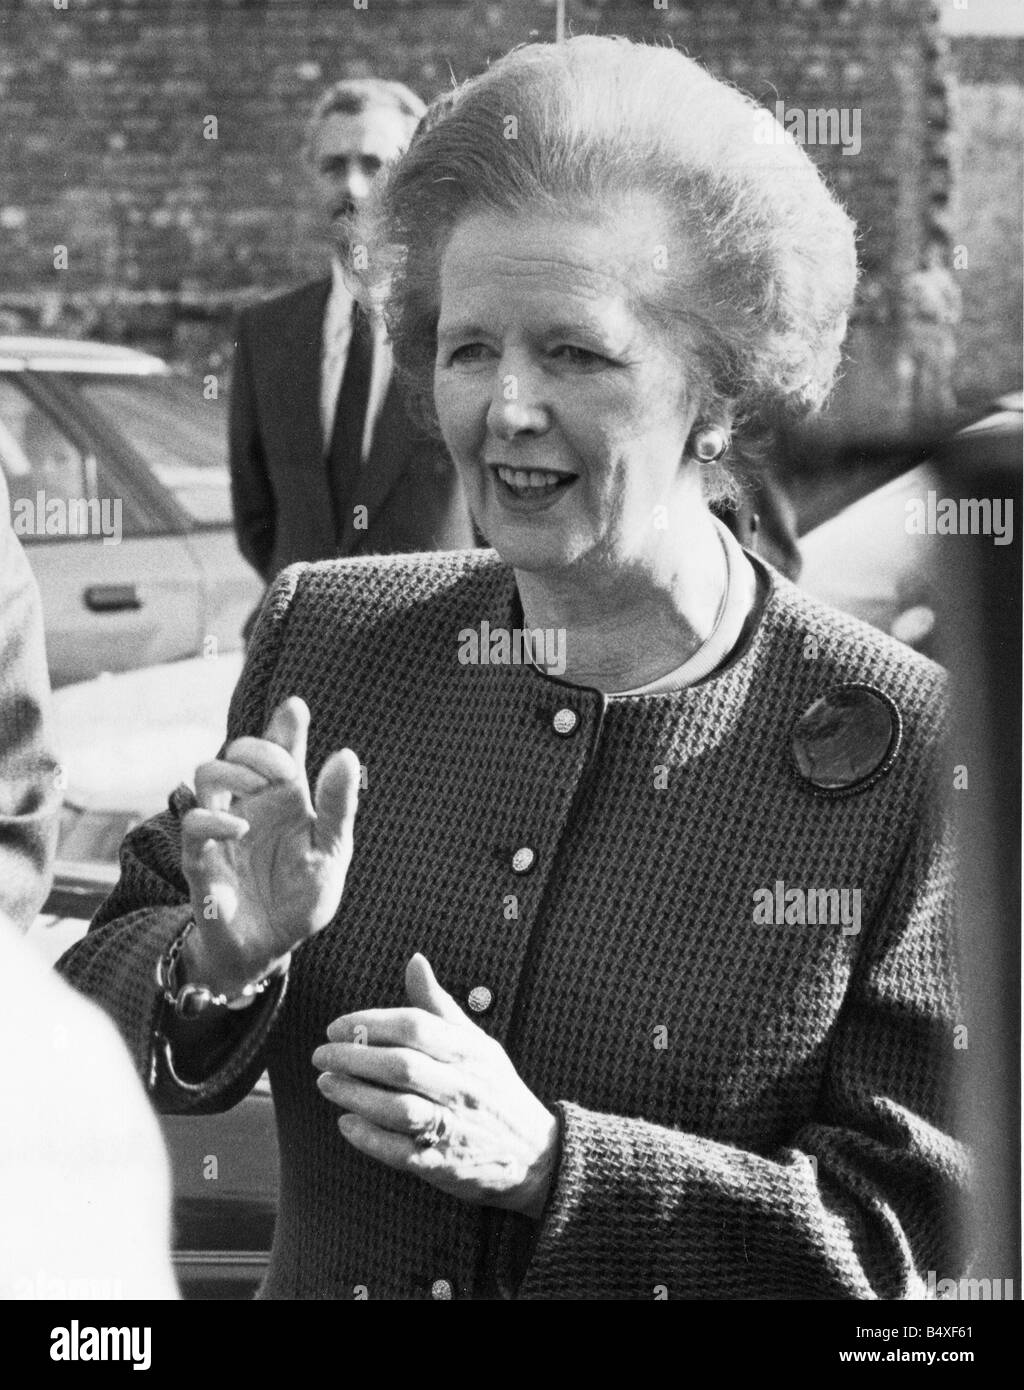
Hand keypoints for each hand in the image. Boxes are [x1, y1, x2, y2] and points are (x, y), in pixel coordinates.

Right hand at [180, 696, 360, 994]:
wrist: (269, 948)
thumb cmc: (300, 897)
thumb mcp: (330, 851)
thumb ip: (337, 806)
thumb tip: (344, 753)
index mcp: (285, 798)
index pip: (281, 748)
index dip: (285, 725)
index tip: (296, 708)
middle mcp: (251, 803)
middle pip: (239, 749)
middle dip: (260, 748)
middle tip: (286, 772)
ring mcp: (223, 827)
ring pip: (207, 771)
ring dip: (232, 771)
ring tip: (258, 792)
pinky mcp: (202, 857)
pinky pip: (193, 822)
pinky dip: (213, 817)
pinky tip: (241, 827)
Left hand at [312, 954, 559, 1218]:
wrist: (535, 1154)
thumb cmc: (495, 1089)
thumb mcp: (477, 1042)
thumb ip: (439, 1005)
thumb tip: (414, 961)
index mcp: (469, 1051)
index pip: (415, 1027)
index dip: (371, 1023)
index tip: (337, 1026)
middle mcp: (462, 1086)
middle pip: (401, 1066)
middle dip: (354, 1058)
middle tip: (322, 1054)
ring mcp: (453, 1126)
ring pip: (398, 1109)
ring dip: (355, 1095)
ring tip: (326, 1084)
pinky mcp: (443, 1164)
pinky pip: (400, 1152)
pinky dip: (369, 1138)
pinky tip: (346, 1124)